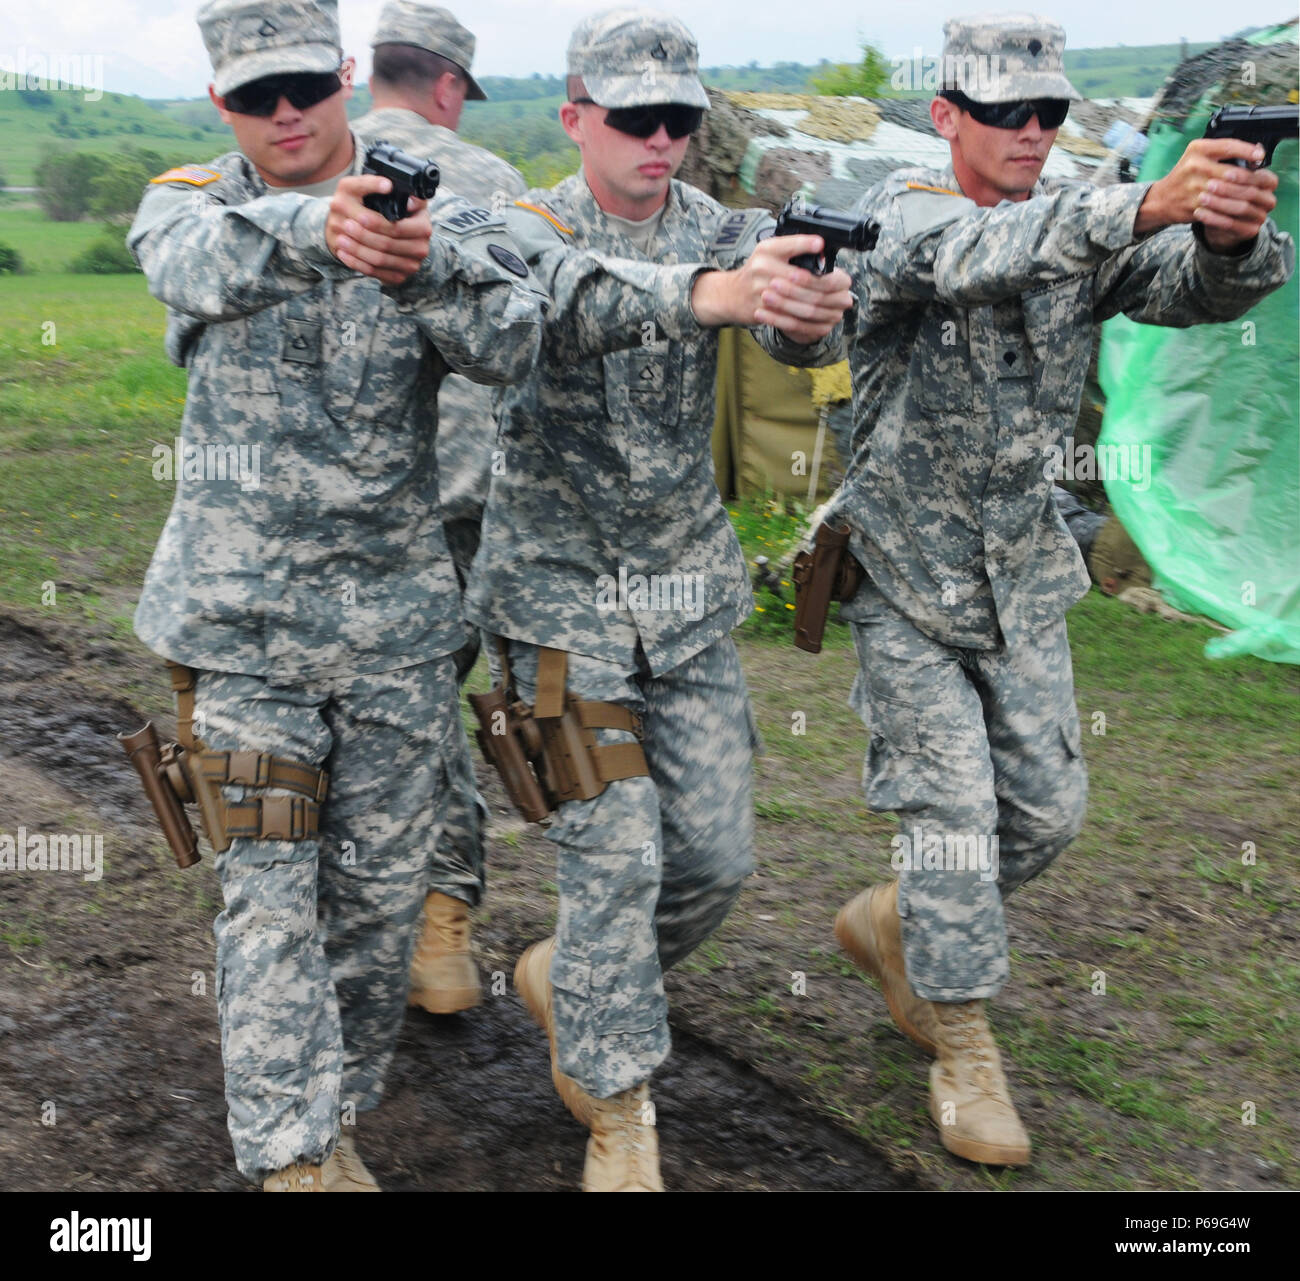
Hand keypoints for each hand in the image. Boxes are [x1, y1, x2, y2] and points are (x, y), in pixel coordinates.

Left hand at [326, 175, 431, 284]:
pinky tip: (344, 254)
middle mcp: (421, 248)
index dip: (377, 223)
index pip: (397, 228)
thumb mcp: (403, 197)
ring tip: (340, 239)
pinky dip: (357, 263)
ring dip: (357, 250)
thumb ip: (400, 190)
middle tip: (345, 225)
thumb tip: (395, 190)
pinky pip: (375, 272)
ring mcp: (411, 265)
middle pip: (387, 245)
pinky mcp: (399, 276)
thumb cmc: (399, 213)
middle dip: (363, 235)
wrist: (401, 239)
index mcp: (423, 227)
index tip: (359, 216)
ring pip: (379, 260)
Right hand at [691, 234, 854, 341]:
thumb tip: (822, 251)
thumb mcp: (771, 252)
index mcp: (767, 250)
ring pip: (798, 301)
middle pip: (801, 278)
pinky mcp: (759, 310)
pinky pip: (789, 319)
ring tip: (840, 309)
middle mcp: (762, 267)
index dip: (807, 245)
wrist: (730, 294)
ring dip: (823, 307)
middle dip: (827, 287)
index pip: (790, 244)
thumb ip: (793, 249)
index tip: (822, 245)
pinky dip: (809, 323)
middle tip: (846, 293)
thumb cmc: (757, 272)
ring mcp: (760, 290)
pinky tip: (823, 322)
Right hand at [1135, 139, 1277, 249]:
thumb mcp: (1198, 155)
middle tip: (1261, 181)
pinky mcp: (1192, 204)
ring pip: (1228, 191)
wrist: (1161, 199)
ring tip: (1254, 195)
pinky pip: (1218, 206)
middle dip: (1249, 178)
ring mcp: (1192, 186)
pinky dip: (1231, 207)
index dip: (1248, 151)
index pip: (1229, 146)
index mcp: (1198, 149)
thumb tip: (1255, 155)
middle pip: (1232, 171)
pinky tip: (1239, 207)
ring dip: (1243, 195)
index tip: (1260, 156)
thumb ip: (1222, 152)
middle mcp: (1194, 166)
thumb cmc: (1185, 175)